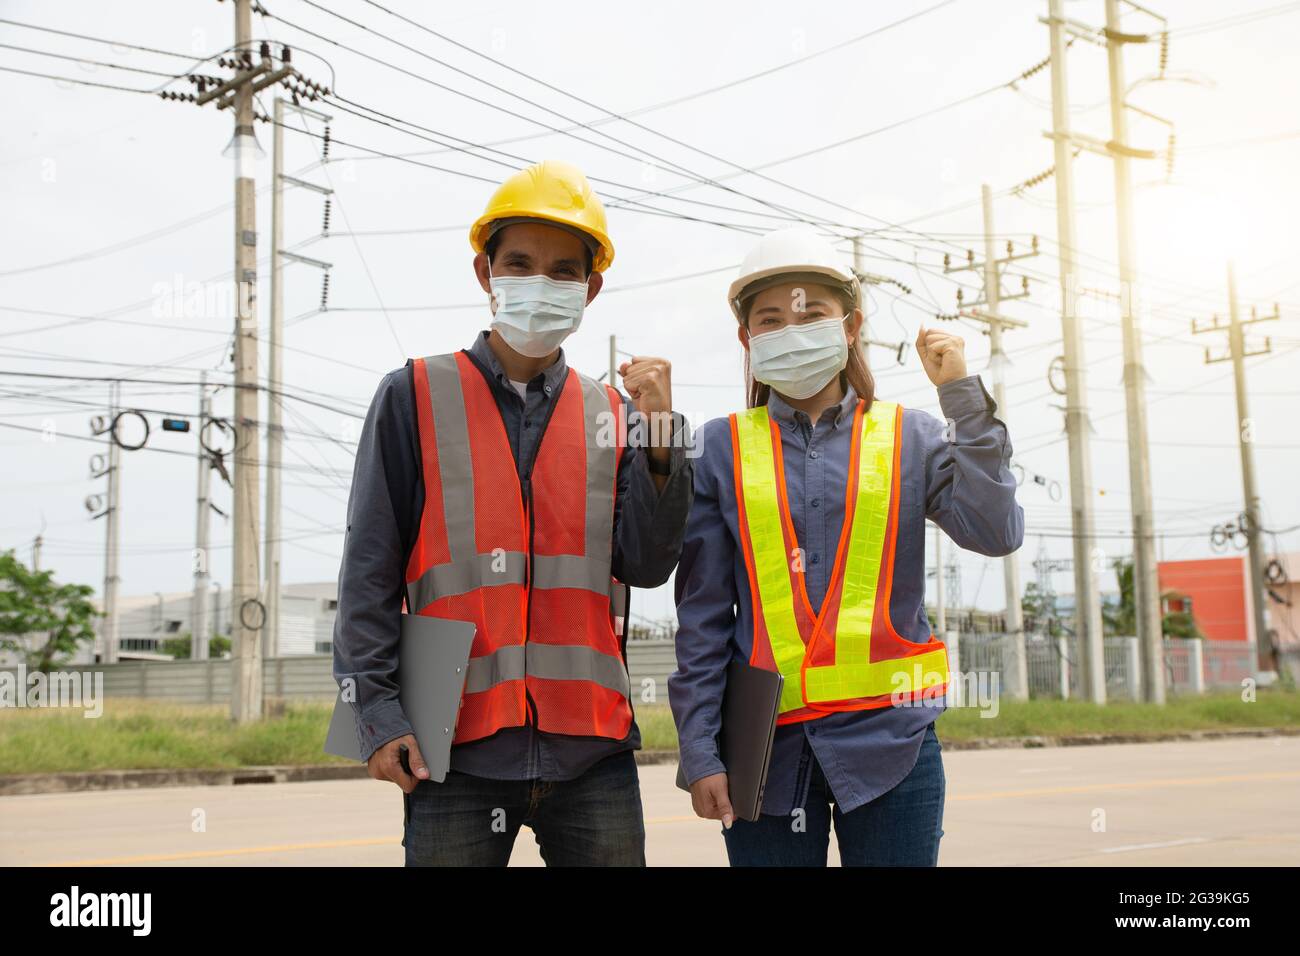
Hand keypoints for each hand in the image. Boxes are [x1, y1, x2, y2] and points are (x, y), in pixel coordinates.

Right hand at [367, 734, 427, 792]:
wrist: (377, 723)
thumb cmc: (393, 731)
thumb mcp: (410, 743)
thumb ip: (417, 761)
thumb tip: (424, 775)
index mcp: (389, 767)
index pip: (408, 786)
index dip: (415, 778)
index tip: (416, 766)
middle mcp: (380, 772)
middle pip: (401, 782)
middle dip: (406, 771)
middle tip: (406, 756)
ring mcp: (375, 772)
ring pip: (395, 778)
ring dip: (398, 769)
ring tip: (397, 754)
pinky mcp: (372, 771)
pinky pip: (387, 774)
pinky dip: (391, 768)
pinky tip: (391, 757)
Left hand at [619, 355, 672, 473]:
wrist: (658, 417)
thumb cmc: (649, 400)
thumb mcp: (637, 381)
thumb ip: (629, 370)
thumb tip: (623, 364)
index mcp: (661, 361)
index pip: (634, 360)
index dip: (635, 375)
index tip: (646, 386)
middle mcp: (661, 364)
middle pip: (629, 366)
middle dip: (633, 381)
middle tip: (646, 392)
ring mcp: (657, 370)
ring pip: (628, 375)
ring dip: (633, 387)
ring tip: (645, 394)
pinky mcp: (650, 379)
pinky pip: (628, 382)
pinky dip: (633, 392)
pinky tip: (645, 396)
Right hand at [689, 772, 734, 828]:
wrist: (699, 763)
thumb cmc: (710, 775)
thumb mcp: (721, 791)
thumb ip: (725, 808)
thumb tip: (728, 824)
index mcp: (706, 812)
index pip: (727, 816)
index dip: (732, 806)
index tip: (730, 795)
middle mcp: (701, 812)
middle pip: (721, 812)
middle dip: (725, 802)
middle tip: (724, 790)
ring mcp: (699, 807)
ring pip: (717, 807)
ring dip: (720, 799)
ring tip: (718, 788)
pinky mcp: (699, 801)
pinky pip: (711, 803)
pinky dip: (715, 797)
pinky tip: (714, 789)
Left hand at [915, 325, 967, 386]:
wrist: (949, 385)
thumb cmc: (940, 372)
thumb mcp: (927, 354)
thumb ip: (922, 341)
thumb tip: (922, 326)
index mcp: (951, 338)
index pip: (930, 332)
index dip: (928, 346)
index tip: (939, 357)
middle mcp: (955, 337)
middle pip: (929, 332)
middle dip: (929, 348)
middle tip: (940, 360)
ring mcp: (955, 340)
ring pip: (929, 338)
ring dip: (931, 353)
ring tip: (942, 361)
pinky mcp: (953, 344)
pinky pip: (932, 346)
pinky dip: (933, 357)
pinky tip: (944, 362)